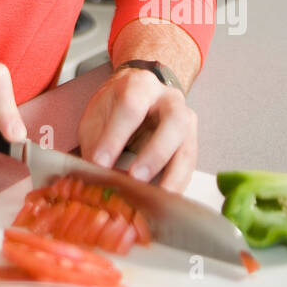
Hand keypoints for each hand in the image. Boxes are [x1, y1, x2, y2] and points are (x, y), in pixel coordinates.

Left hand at [76, 68, 197, 192]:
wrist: (139, 95)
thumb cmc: (116, 107)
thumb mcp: (97, 116)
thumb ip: (95, 142)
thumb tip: (94, 173)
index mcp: (140, 85)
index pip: (131, 107)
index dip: (115, 136)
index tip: (100, 163)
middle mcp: (169, 99)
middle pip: (173, 122)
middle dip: (155, 153)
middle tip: (135, 179)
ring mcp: (186, 121)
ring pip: (188, 147)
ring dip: (172, 176)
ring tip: (154, 199)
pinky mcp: (191, 142)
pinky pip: (189, 166)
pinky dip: (177, 185)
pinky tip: (163, 200)